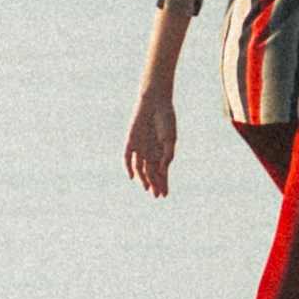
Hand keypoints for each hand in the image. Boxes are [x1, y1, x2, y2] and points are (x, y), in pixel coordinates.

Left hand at [124, 82, 178, 199]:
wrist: (155, 102)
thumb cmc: (166, 120)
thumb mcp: (170, 140)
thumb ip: (167, 156)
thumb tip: (162, 172)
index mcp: (161, 152)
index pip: (161, 173)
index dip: (163, 184)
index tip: (164, 195)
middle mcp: (149, 152)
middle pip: (151, 173)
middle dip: (154, 184)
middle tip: (156, 195)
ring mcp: (139, 148)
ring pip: (139, 168)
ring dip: (143, 178)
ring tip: (146, 188)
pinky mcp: (130, 142)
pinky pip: (127, 157)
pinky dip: (128, 167)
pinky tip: (132, 177)